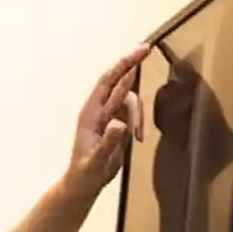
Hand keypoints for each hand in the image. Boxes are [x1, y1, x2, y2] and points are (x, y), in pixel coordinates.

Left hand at [65, 44, 149, 196]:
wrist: (85, 183)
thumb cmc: (86, 173)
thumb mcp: (96, 161)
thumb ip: (108, 142)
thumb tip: (120, 124)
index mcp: (90, 114)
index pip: (107, 83)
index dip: (123, 66)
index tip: (140, 51)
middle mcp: (98, 110)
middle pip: (117, 81)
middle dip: (131, 65)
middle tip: (147, 49)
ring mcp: (109, 116)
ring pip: (130, 100)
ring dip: (139, 113)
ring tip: (138, 136)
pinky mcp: (117, 124)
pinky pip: (133, 113)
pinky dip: (139, 121)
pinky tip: (138, 138)